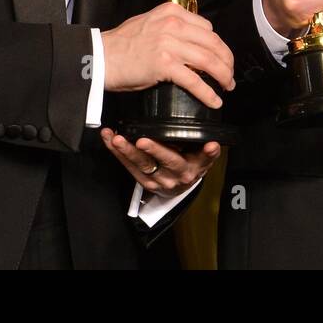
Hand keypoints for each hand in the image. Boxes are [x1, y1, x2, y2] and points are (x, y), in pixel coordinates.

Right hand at [100, 3, 234, 108]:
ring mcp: (170, 43)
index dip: (218, 45)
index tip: (222, 57)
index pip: (207, 28)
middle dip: (227, 61)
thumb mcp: (149, 23)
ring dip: (223, 76)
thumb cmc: (121, 44)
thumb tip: (192, 40)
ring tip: (227, 87)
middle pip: (214, 43)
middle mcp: (174, 24)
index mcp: (172, 12)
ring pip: (209, 61)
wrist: (100, 56)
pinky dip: (208, 92)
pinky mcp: (165, 64)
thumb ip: (171, 27)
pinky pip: (195, 80)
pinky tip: (215, 100)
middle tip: (230, 75)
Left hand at [100, 127, 219, 195]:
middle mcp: (170, 177)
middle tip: (128, 138)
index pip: (173, 159)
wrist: (186, 186)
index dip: (161, 151)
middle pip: (152, 163)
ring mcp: (155, 180)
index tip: (151, 141)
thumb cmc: (195, 163)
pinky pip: (128, 167)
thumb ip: (209, 152)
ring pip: (137, 165)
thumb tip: (213, 144)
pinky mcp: (143, 181)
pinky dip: (117, 153)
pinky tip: (109, 138)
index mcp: (187, 169)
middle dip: (138, 150)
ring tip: (114, 137)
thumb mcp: (206, 159)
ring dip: (123, 151)